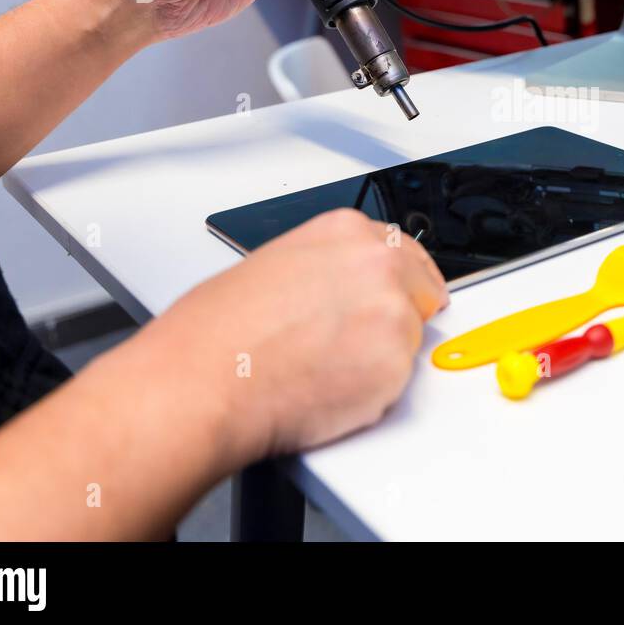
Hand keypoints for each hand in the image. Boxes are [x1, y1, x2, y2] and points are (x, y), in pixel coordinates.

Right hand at [157, 209, 447, 460]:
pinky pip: (396, 383)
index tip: (399, 293)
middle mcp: (378, 265)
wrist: (203, 382)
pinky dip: (370, 393)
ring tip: (318, 367)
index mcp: (346, 231)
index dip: (399, 280)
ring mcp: (392, 315)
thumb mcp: (274, 264)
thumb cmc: (218, 333)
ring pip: (408, 341)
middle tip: (353, 344)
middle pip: (420, 291)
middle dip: (397, 316)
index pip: (404, 250)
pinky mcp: (395, 367)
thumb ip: (326, 267)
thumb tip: (341, 289)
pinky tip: (324, 388)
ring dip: (379, 358)